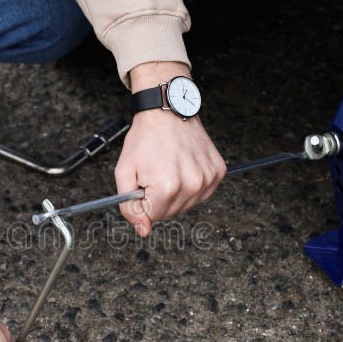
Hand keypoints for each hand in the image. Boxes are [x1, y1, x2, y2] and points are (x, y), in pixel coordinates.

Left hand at [115, 62, 225, 235]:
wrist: (167, 111)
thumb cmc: (144, 139)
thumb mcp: (124, 171)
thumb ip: (129, 206)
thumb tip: (142, 230)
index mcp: (166, 187)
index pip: (152, 217)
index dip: (143, 202)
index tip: (143, 182)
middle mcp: (191, 185)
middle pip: (170, 213)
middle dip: (158, 199)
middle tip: (155, 173)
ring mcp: (207, 179)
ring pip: (186, 205)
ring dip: (175, 193)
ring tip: (170, 169)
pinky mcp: (218, 172)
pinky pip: (202, 193)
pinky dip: (191, 185)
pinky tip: (183, 168)